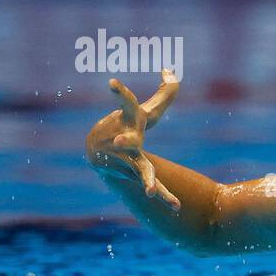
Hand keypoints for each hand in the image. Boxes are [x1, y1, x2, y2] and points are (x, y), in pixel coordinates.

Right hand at [85, 69, 181, 209]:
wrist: (99, 154)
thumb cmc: (126, 127)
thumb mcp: (145, 111)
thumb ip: (163, 93)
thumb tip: (170, 68)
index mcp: (128, 120)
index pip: (126, 103)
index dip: (120, 93)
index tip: (111, 84)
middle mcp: (126, 140)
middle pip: (128, 140)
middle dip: (125, 140)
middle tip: (121, 141)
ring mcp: (129, 158)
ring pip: (141, 170)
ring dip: (147, 180)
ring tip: (149, 192)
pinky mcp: (135, 172)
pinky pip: (151, 183)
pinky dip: (164, 195)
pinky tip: (176, 207)